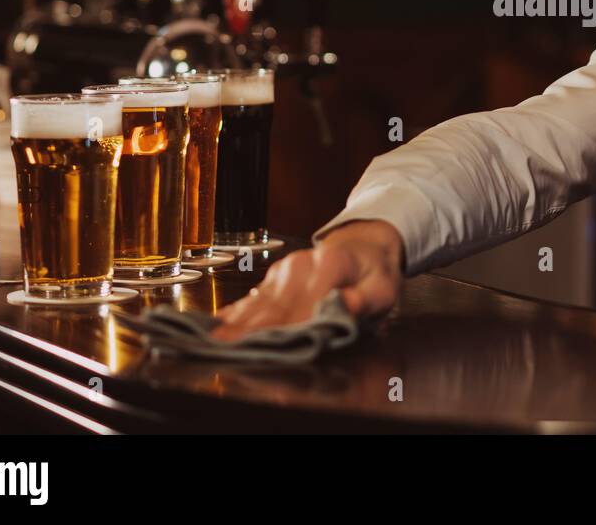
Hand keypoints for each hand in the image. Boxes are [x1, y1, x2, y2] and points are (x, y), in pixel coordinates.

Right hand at [211, 220, 404, 340]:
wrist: (365, 245)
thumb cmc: (374, 272)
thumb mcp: (382, 287)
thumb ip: (365, 298)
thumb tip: (345, 305)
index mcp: (328, 267)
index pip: (302, 306)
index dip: (284, 330)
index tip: (265, 349)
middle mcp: (299, 267)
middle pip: (272, 306)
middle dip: (248, 330)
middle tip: (222, 350)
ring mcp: (284, 271)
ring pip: (257, 303)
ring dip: (235, 323)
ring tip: (213, 343)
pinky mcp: (275, 278)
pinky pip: (252, 299)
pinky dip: (235, 313)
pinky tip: (217, 324)